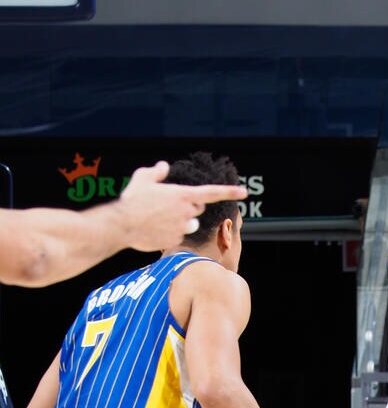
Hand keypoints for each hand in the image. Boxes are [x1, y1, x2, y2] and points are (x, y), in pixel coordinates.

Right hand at [117, 161, 247, 252]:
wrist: (122, 225)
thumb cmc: (132, 200)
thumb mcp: (142, 178)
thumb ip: (156, 171)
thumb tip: (163, 166)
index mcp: (183, 195)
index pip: (213, 192)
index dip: (230, 191)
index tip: (244, 192)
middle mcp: (187, 212)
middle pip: (198, 208)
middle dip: (189, 206)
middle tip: (168, 205)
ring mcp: (183, 228)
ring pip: (190, 223)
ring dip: (181, 220)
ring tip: (159, 218)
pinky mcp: (176, 240)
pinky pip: (179, 235)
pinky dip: (170, 232)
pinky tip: (155, 229)